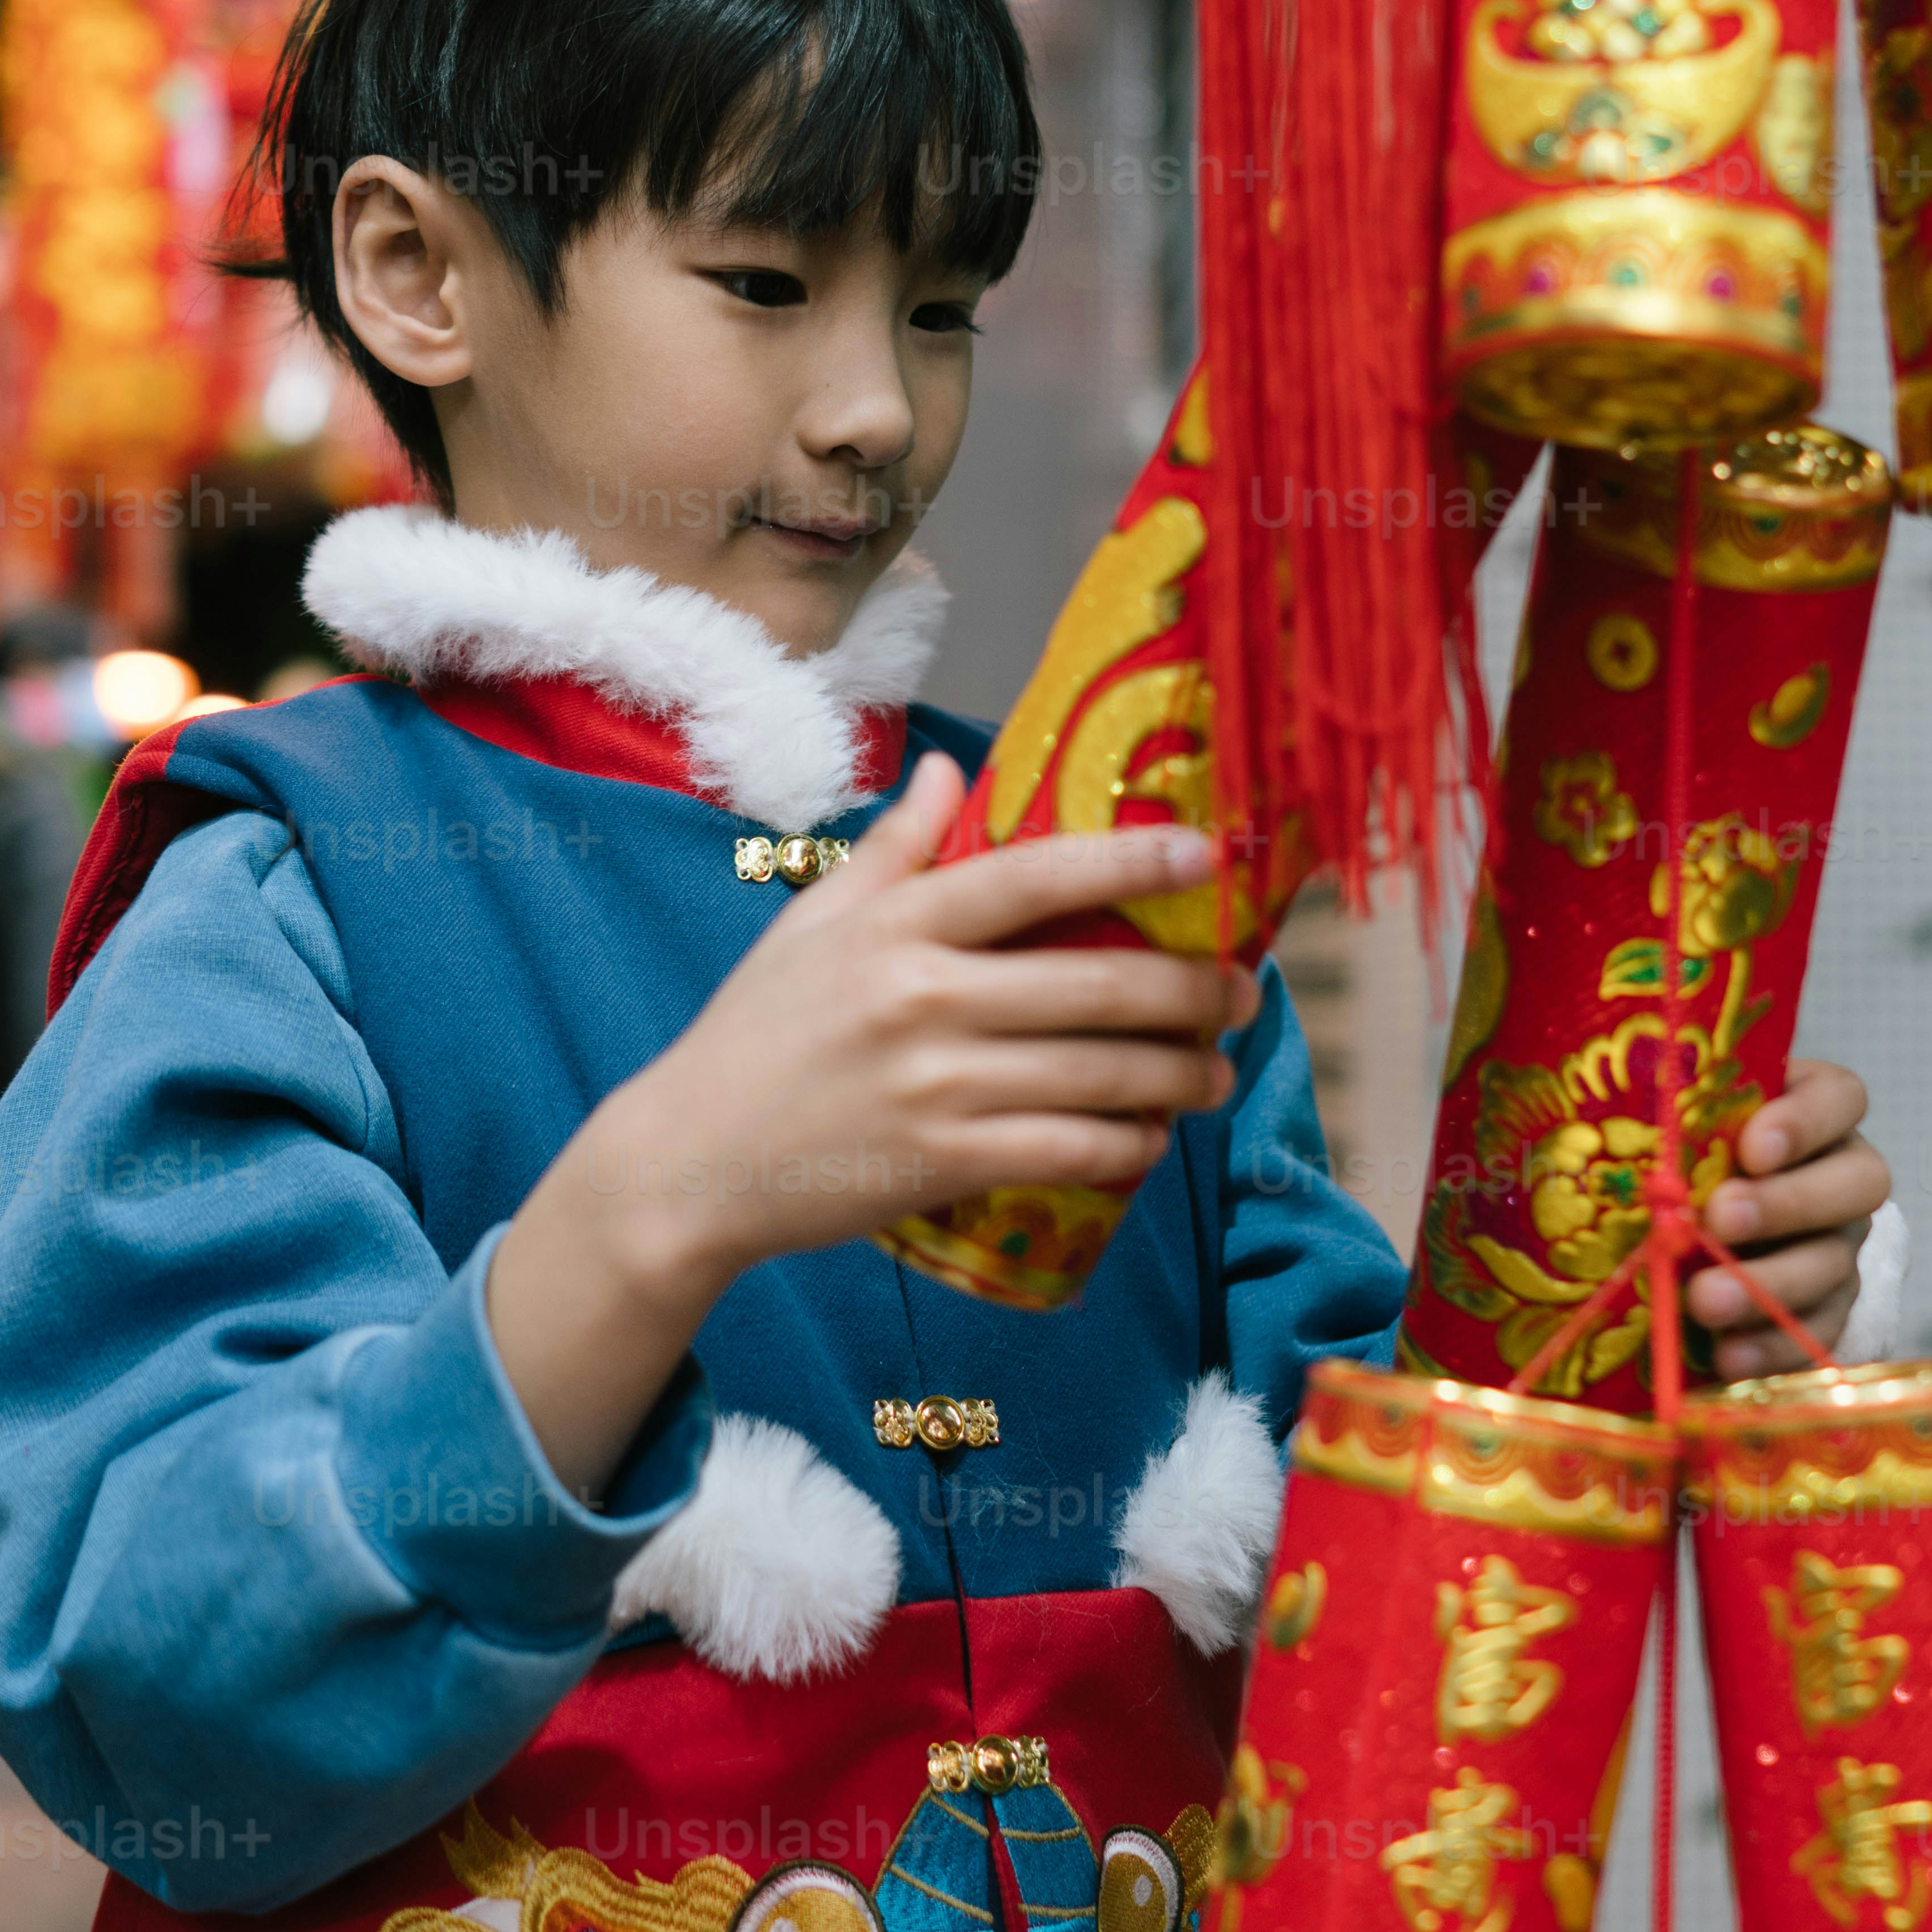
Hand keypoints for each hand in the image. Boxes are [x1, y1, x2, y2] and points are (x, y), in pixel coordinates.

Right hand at [490, 755, 1249, 1491]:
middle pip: (1096, 985)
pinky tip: (1151, 1138)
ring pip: (1099, 1075)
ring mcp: (935, 1084)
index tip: (1205, 854)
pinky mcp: (940, 1161)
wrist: (689, 1159)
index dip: (1132, 860)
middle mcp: (923, 997)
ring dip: (1180, 1075)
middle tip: (1242, 994)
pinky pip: (1067, 1150)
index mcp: (897, 926)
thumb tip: (950, 770)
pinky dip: (1125, 1146)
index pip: (1035, 875)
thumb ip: (893, 846)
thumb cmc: (759, 1033)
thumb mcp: (812, 923)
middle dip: (1192, 992)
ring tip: (1217, 1072)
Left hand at [1684, 1057, 1888, 1377]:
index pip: (1840, 1098)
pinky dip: (1771, 1346)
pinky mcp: (1825, 1311)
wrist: (1682, 1233)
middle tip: (1720, 1221)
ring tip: (1705, 1300)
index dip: (1805, 1121)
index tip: (1751, 1148)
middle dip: (1789, 1203)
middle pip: (1858, 1182)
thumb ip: (1661, 1117)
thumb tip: (1600, 1122)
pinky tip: (1726, 1354)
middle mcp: (1840, 1174)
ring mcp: (1838, 1245)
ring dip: (1770, 1285)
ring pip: (1834, 1264)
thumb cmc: (1672, 1156)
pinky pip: (1818, 1332)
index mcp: (1812, 1109)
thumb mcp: (1668, 1125)